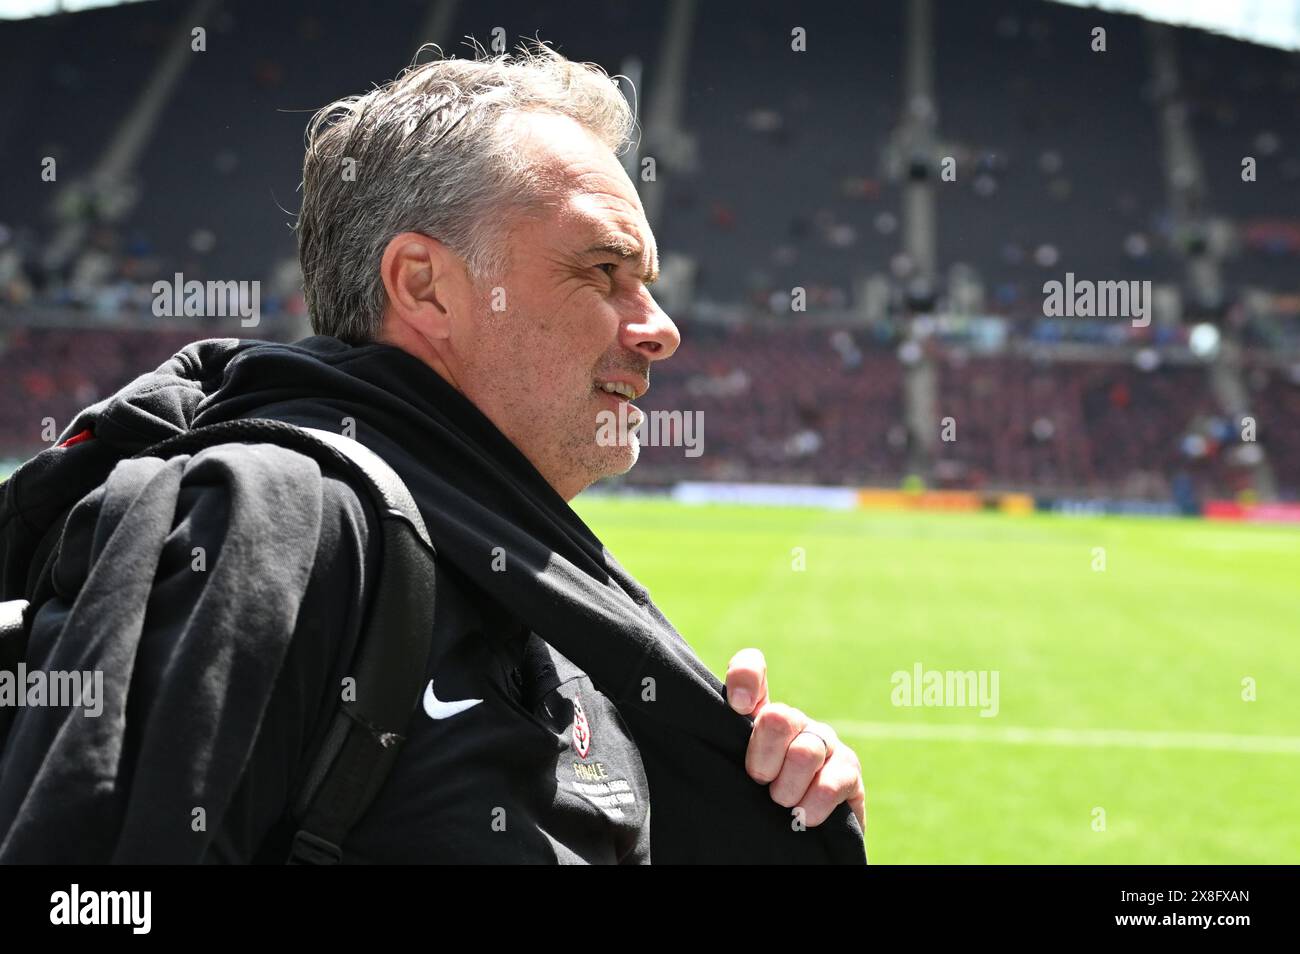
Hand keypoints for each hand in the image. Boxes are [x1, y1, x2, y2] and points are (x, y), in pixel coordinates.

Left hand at [725, 647, 865, 830]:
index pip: (750, 668)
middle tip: (758, 781)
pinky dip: (812, 805)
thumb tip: (709, 728)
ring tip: (781, 804)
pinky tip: (804, 816)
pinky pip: (831, 782)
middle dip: (762, 758)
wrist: (795, 838)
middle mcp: (794, 720)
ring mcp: (824, 741)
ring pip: (804, 752)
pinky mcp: (849, 770)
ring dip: (786, 789)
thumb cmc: (753, 803)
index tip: (738, 706)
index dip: (744, 677)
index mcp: (758, 714)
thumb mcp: (730, 773)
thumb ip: (718, 746)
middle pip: (778, 717)